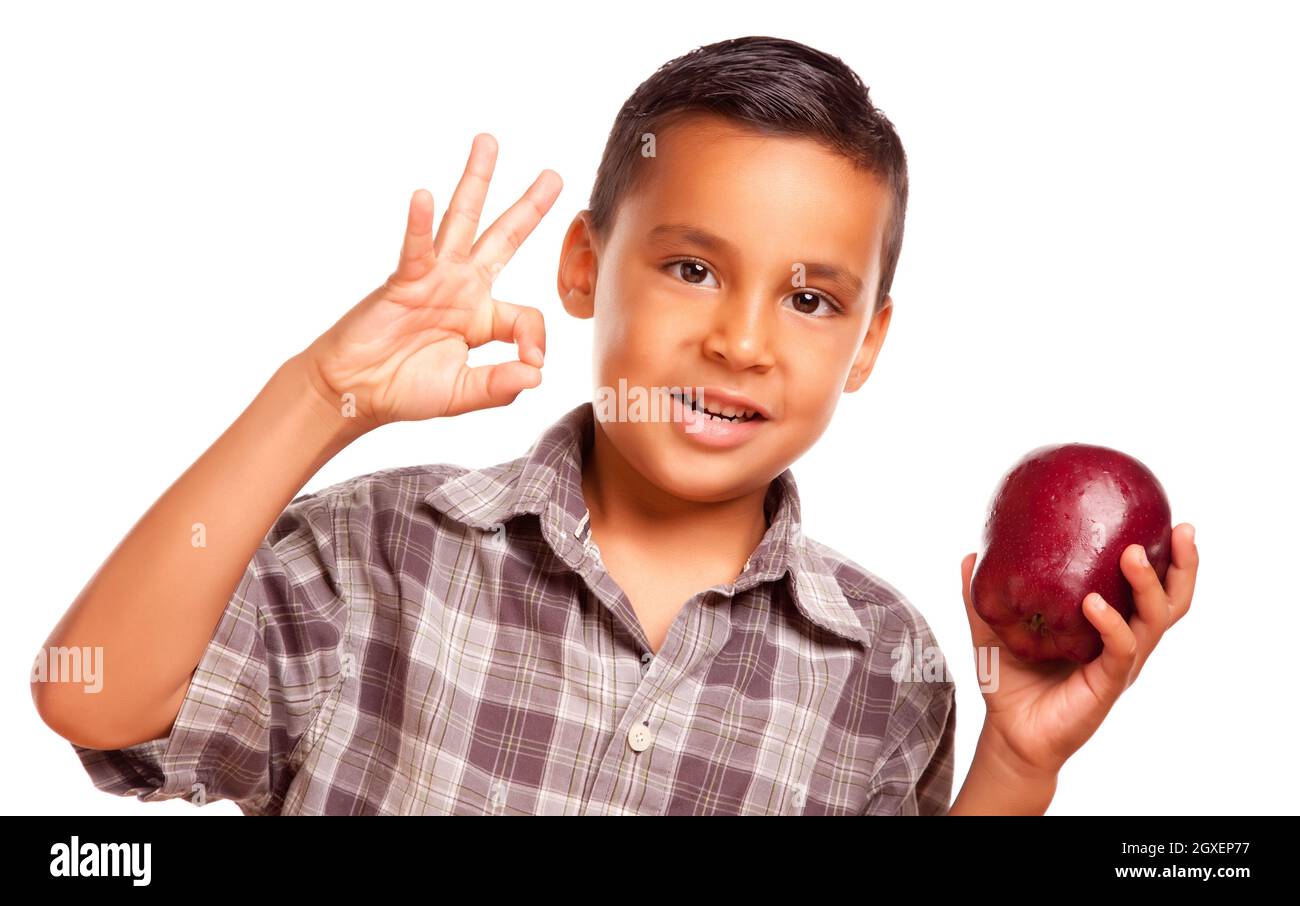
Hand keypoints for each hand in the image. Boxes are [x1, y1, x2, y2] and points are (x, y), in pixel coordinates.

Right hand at [301, 133, 561, 430]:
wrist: (356, 391)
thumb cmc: (406, 390)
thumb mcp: (464, 393)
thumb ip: (500, 385)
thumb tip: (537, 374)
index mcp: (483, 317)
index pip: (527, 315)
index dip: (536, 339)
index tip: (533, 363)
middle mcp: (463, 289)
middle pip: (504, 239)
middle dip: (529, 208)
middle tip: (553, 176)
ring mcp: (434, 280)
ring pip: (460, 222)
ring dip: (475, 182)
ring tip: (488, 144)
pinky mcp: (403, 281)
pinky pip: (414, 248)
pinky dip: (416, 223)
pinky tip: (422, 195)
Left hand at [959, 523, 1198, 776]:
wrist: (1007, 733)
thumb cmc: (1010, 681)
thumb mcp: (994, 628)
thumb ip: (984, 594)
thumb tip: (971, 553)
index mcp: (1108, 624)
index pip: (1152, 586)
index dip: (1169, 557)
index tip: (1172, 520)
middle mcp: (1124, 642)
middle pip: (1171, 601)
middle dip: (1183, 565)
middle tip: (1180, 530)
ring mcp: (1120, 664)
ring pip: (1154, 621)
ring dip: (1148, 585)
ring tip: (1131, 555)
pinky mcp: (1107, 684)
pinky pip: (1120, 650)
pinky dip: (1111, 624)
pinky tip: (1093, 604)